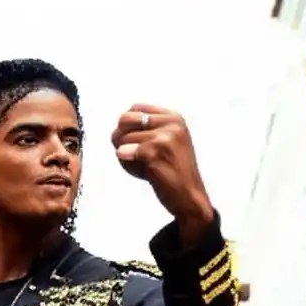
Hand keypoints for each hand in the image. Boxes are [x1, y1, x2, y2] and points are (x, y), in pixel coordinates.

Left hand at [111, 105, 212, 224]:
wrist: (189, 197)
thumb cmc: (172, 172)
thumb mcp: (166, 142)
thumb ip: (146, 130)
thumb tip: (116, 130)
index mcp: (174, 117)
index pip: (135, 108)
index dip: (127, 126)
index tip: (135, 142)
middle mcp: (172, 123)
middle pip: (125, 120)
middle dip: (120, 138)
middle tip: (130, 154)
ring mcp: (166, 137)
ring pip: (123, 139)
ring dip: (125, 157)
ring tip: (144, 168)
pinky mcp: (157, 152)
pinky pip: (124, 152)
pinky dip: (128, 165)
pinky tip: (144, 174)